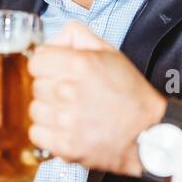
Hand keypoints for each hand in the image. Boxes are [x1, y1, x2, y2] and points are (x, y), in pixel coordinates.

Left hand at [27, 22, 166, 177]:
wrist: (147, 132)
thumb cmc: (130, 93)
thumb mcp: (109, 52)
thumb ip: (76, 37)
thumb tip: (48, 43)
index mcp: (78, 64)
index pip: (36, 61)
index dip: (46, 66)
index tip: (56, 73)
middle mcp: (68, 90)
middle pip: (36, 86)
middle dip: (51, 89)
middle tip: (71, 95)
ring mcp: (65, 120)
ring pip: (35, 110)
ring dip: (49, 112)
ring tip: (71, 113)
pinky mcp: (65, 145)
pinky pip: (36, 134)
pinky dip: (48, 134)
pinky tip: (66, 130)